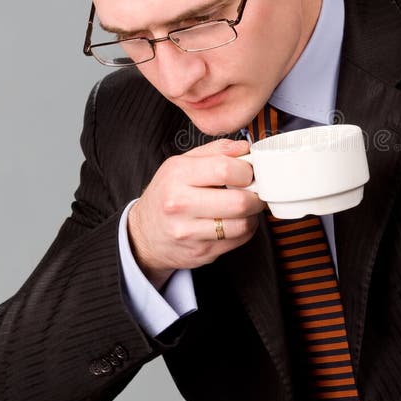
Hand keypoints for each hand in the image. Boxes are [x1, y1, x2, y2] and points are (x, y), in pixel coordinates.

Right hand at [127, 138, 263, 287]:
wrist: (144, 234)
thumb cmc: (167, 194)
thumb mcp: (181, 164)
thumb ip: (216, 151)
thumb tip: (245, 148)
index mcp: (177, 175)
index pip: (225, 169)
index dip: (247, 171)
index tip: (248, 173)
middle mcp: (180, 204)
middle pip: (238, 201)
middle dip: (256, 196)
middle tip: (254, 192)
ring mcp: (189, 232)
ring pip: (242, 225)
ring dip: (252, 215)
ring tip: (245, 208)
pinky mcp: (201, 252)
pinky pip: (239, 240)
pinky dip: (245, 230)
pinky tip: (236, 222)